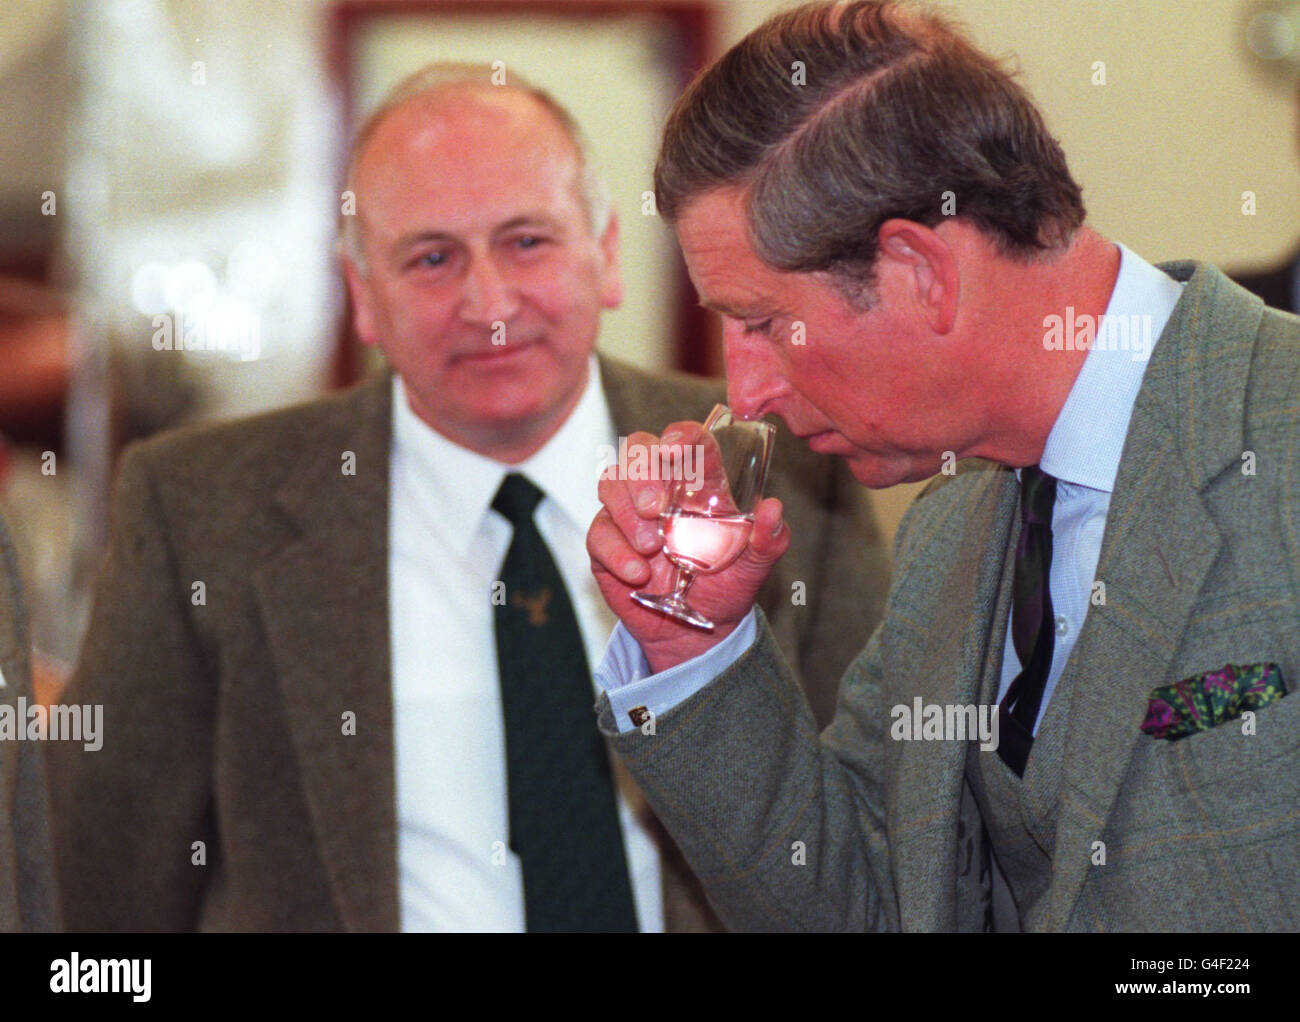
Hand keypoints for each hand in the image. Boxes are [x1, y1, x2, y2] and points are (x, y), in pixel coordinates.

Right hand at [587, 424, 789, 672]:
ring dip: (627, 513)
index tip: (675, 449)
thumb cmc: (725, 586)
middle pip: (638, 448)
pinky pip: (598, 531)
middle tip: (654, 508)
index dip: (680, 436)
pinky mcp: (606, 541)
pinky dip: (616, 551)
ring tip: (652, 548)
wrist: (693, 631)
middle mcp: (662, 488)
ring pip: (610, 481)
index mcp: (701, 482)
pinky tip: (637, 575)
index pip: (689, 440)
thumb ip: (768, 540)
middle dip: (642, 473)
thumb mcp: (754, 567)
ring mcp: (629, 512)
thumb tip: (773, 510)